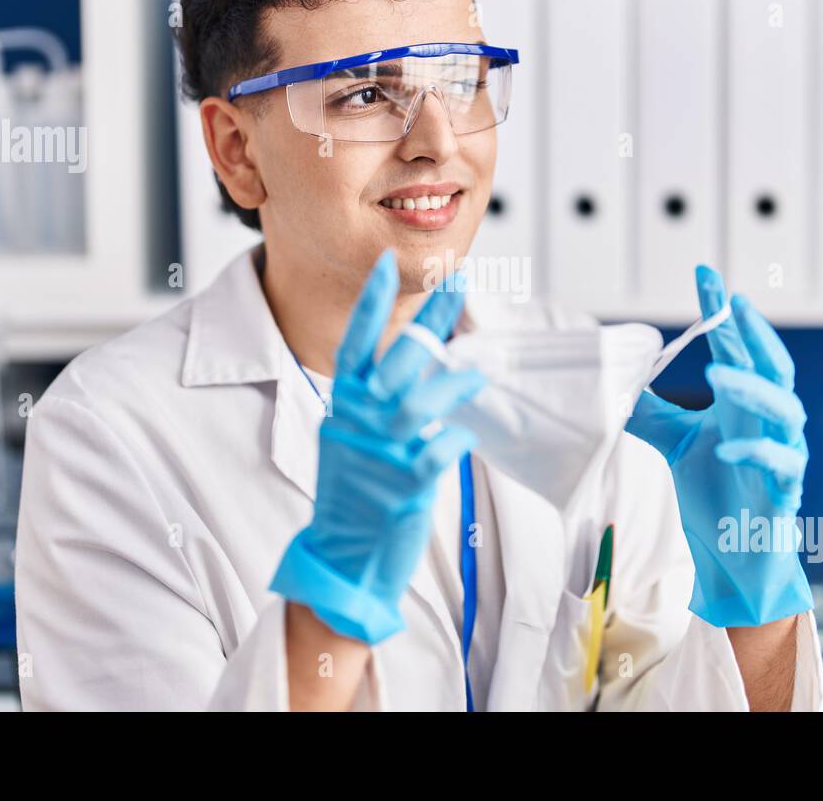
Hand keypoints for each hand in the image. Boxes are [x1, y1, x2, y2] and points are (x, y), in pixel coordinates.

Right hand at [270, 250, 486, 643]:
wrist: (341, 558)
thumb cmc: (354, 498)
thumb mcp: (351, 441)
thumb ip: (376, 406)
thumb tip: (418, 367)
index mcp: (342, 408)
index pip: (355, 344)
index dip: (371, 303)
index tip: (386, 263)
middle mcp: (357, 424)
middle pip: (397, 358)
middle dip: (431, 319)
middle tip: (460, 284)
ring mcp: (380, 454)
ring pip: (422, 401)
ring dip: (456, 382)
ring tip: (480, 370)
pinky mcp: (404, 487)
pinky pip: (442, 447)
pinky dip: (457, 439)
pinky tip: (464, 438)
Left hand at [624, 265, 813, 627]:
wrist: (736, 558)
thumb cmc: (716, 496)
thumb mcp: (676, 444)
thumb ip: (650, 411)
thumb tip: (615, 381)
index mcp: (742, 405)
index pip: (736, 349)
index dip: (721, 313)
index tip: (705, 276)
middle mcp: (767, 422)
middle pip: (774, 366)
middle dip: (755, 333)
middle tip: (734, 305)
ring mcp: (782, 454)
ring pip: (783, 409)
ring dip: (752, 389)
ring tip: (718, 373)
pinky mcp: (784, 491)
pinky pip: (779, 463)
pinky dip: (754, 452)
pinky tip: (723, 447)